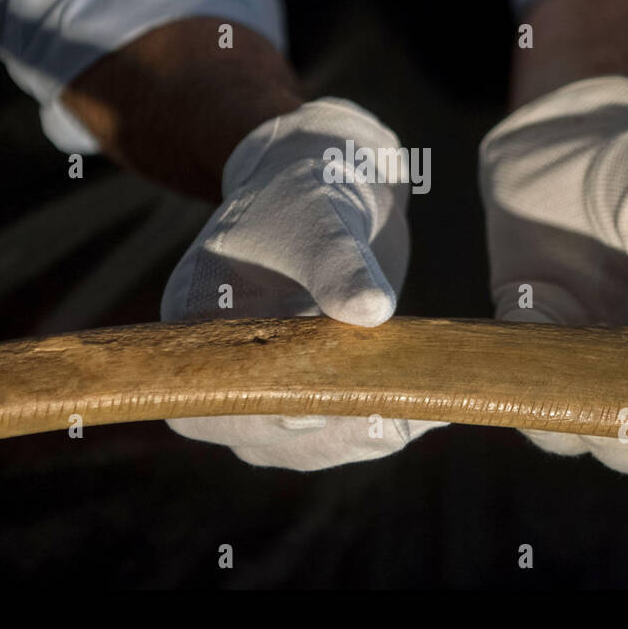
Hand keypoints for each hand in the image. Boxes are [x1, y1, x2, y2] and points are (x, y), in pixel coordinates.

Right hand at [161, 97, 444, 469]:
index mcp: (197, 319)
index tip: (307, 411)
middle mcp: (227, 361)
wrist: (336, 185)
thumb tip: (371, 312)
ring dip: (359, 435)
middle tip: (384, 416)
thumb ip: (338, 262)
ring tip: (418, 410)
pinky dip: (383, 422)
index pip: (200, 401)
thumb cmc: (309, 192)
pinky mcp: (317, 384)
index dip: (248, 419)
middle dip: (321, 433)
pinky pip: (341, 426)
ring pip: (303, 443)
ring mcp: (272, 377)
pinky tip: (430, 405)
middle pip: (254, 434)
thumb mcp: (320, 217)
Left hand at [479, 75, 627, 472]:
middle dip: (613, 436)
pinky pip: (519, 363)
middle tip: (596, 421)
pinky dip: (516, 372)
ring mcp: (580, 334)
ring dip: (557, 416)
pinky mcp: (526, 314)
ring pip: (567, 407)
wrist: (574, 123)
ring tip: (554, 397)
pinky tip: (522, 351)